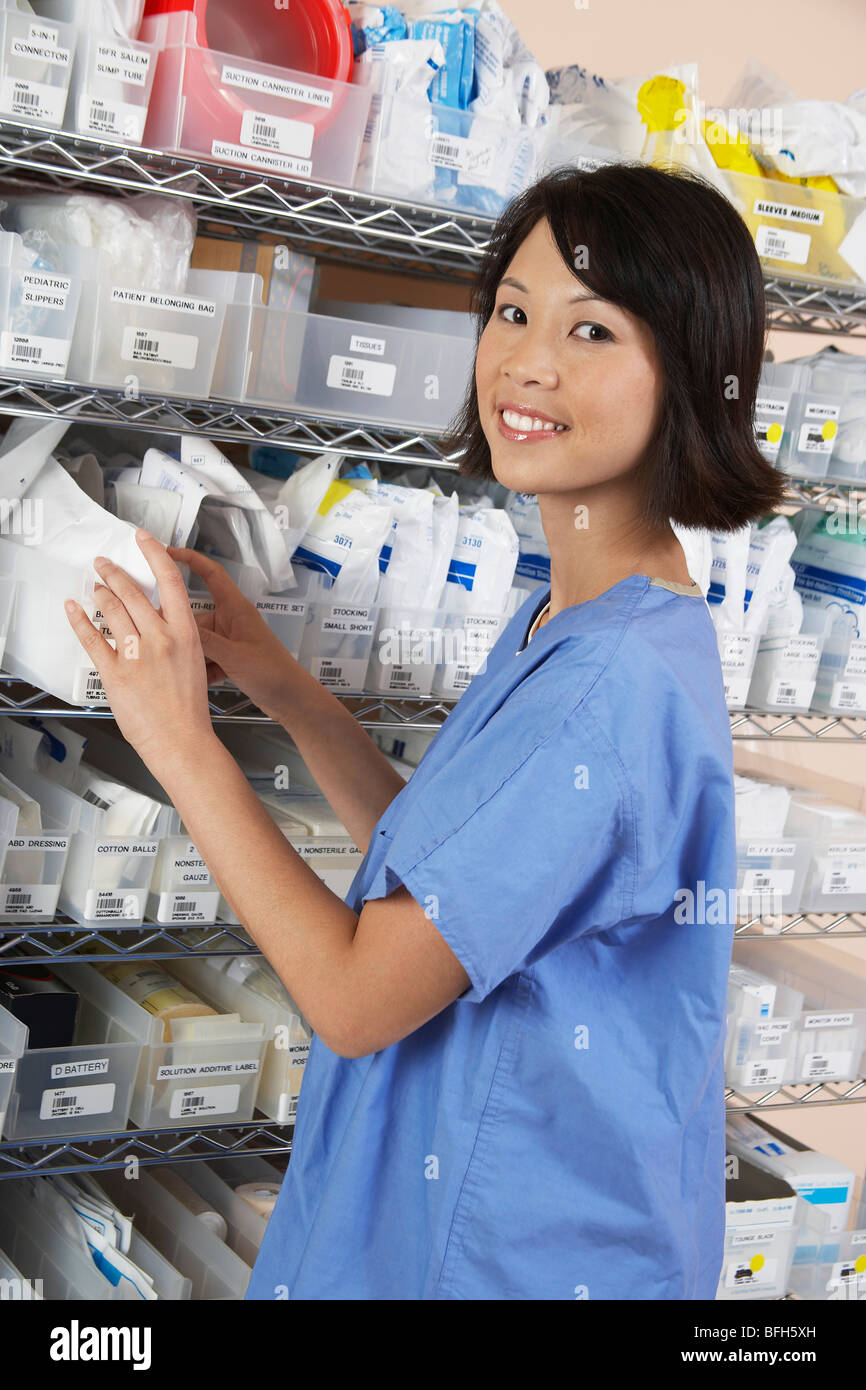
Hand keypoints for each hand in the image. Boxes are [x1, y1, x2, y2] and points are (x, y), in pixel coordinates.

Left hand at [64, 530, 216, 775]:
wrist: (181, 740)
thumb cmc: (189, 709)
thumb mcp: (195, 663)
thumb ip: (178, 638)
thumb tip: (159, 621)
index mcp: (186, 634)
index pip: (171, 582)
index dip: (155, 554)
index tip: (143, 539)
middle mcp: (161, 639)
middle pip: (133, 592)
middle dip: (114, 573)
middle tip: (104, 563)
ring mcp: (136, 654)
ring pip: (112, 610)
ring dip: (101, 593)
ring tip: (95, 585)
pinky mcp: (115, 672)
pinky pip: (92, 638)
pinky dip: (79, 620)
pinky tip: (73, 608)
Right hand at [166, 547, 296, 718]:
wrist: (291, 699)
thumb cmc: (273, 673)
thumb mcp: (233, 656)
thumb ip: (203, 642)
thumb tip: (174, 628)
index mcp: (236, 609)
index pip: (212, 573)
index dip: (190, 559)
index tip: (166, 551)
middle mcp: (231, 620)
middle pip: (196, 615)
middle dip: (182, 631)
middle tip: (164, 644)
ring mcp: (230, 639)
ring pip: (199, 640)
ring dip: (192, 655)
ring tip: (183, 669)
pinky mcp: (230, 657)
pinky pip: (206, 657)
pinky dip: (201, 669)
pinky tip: (196, 682)